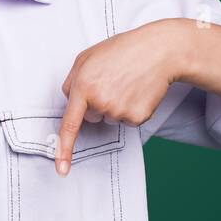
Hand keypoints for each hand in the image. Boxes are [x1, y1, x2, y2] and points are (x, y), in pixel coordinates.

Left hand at [55, 20, 185, 175]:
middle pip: (91, 117)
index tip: (61, 170)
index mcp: (83, 86)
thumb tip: (69, 102)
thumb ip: (71, 81)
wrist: (159, 51)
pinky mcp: (137, 117)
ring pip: (109, 118)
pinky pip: (127, 121)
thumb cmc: (122, 51)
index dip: (64, 150)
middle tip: (112, 81)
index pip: (69, 124)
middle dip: (97, 103)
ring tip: (126, 81)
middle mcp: (100, 102)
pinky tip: (138, 90)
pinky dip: (131, 108)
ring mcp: (119, 111)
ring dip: (115, 104)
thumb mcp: (87, 58)